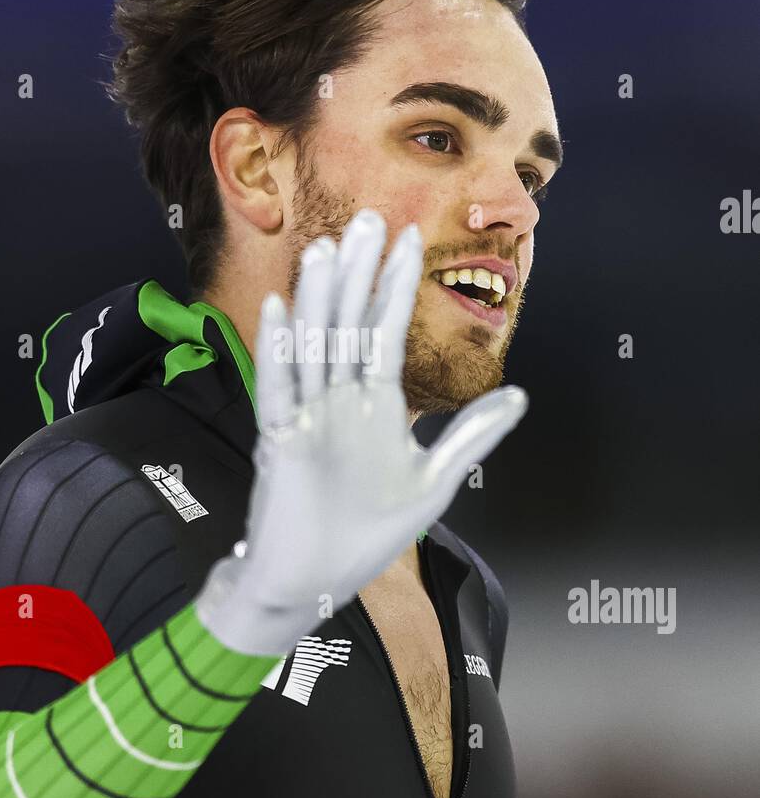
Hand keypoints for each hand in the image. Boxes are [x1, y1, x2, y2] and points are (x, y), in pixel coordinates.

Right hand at [195, 209, 527, 654]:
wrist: (316, 580)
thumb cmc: (368, 532)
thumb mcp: (434, 480)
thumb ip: (472, 435)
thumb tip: (518, 397)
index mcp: (375, 402)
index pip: (385, 329)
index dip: (394, 284)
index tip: (406, 236)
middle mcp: (340, 399)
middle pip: (348, 323)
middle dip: (358, 272)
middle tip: (367, 217)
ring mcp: (309, 415)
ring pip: (315, 344)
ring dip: (319, 298)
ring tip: (326, 249)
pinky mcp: (281, 439)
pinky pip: (279, 386)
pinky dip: (279, 349)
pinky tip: (281, 307)